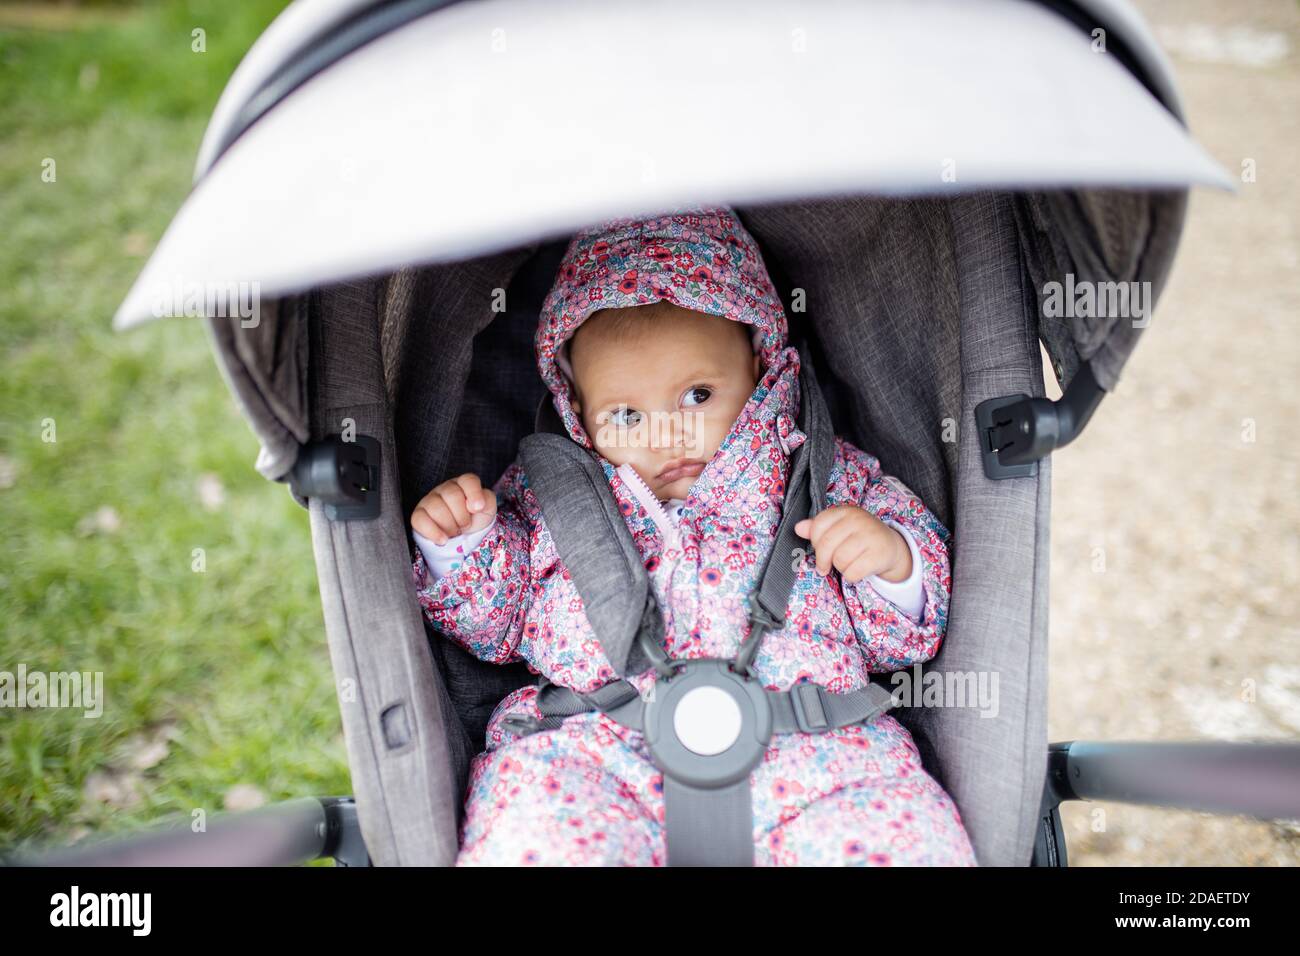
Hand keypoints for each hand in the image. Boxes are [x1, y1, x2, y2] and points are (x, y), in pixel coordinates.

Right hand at [411, 473, 496, 544]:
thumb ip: (487, 499)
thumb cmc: (475, 519)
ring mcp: (429, 500)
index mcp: (463, 484)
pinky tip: (443, 540)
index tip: (477, 509)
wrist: (463, 538)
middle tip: (465, 525)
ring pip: (436, 508)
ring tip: (454, 532)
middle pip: (452, 495)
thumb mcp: (487, 508)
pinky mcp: (418, 515)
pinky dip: (434, 532)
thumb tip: (474, 505)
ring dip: (450, 526)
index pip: (468, 480)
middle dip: (462, 516)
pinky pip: (420, 520)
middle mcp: (445, 489)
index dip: (474, 494)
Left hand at [794, 504, 910, 584]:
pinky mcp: (879, 554)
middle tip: (825, 567)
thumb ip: (817, 528)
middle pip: (826, 544)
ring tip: (848, 563)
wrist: (890, 546)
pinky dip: (852, 576)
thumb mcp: (839, 528)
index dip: (815, 542)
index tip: (820, 549)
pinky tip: (858, 570)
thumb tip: (798, 528)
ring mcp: (870, 536)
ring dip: (840, 568)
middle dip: (823, 560)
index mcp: (845, 511)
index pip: (818, 525)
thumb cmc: (859, 537)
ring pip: (839, 560)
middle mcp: (858, 520)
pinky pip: (853, 572)